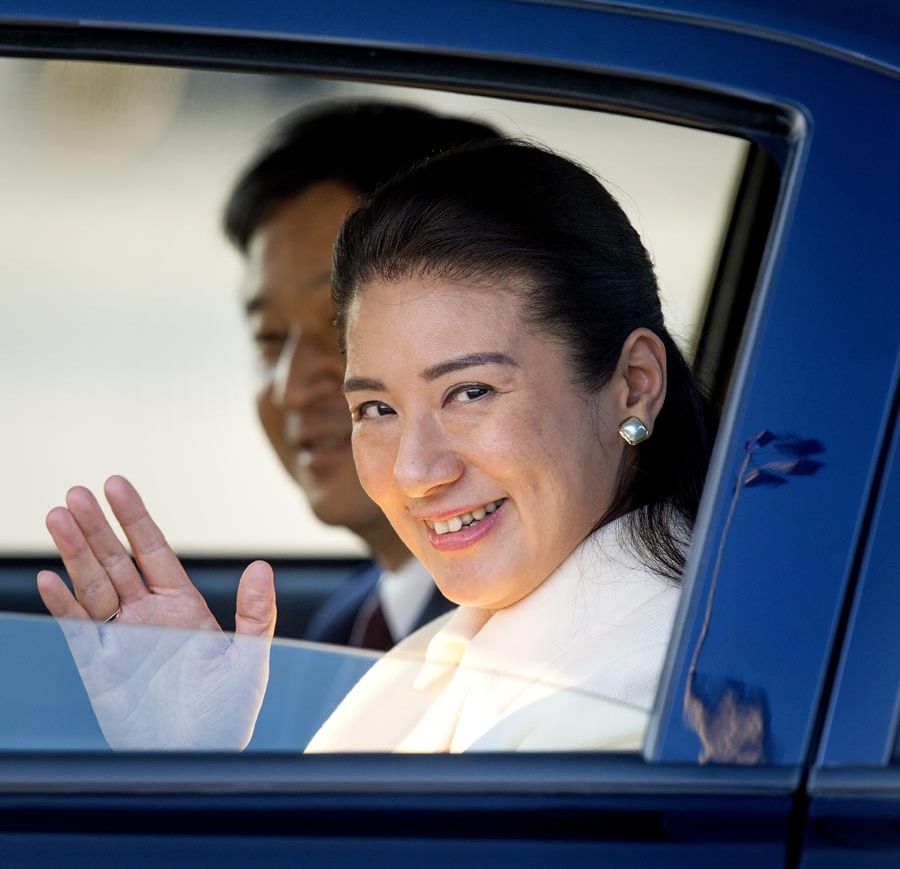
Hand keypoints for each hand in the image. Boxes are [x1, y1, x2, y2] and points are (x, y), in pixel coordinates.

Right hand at [36, 475, 275, 750]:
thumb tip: (261, 566)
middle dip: (97, 527)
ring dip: (74, 553)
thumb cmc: (229, 712)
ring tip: (57, 516)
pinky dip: (62, 604)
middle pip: (116, 560)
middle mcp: (148, 614)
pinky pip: (76, 629)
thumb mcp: (250, 658)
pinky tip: (48, 578)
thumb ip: (256, 612)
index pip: (153, 550)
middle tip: (76, 492)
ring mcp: (120, 637)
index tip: (115, 484)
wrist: (199, 757)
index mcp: (183, 605)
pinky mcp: (98, 667)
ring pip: (92, 585)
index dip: (134, 517)